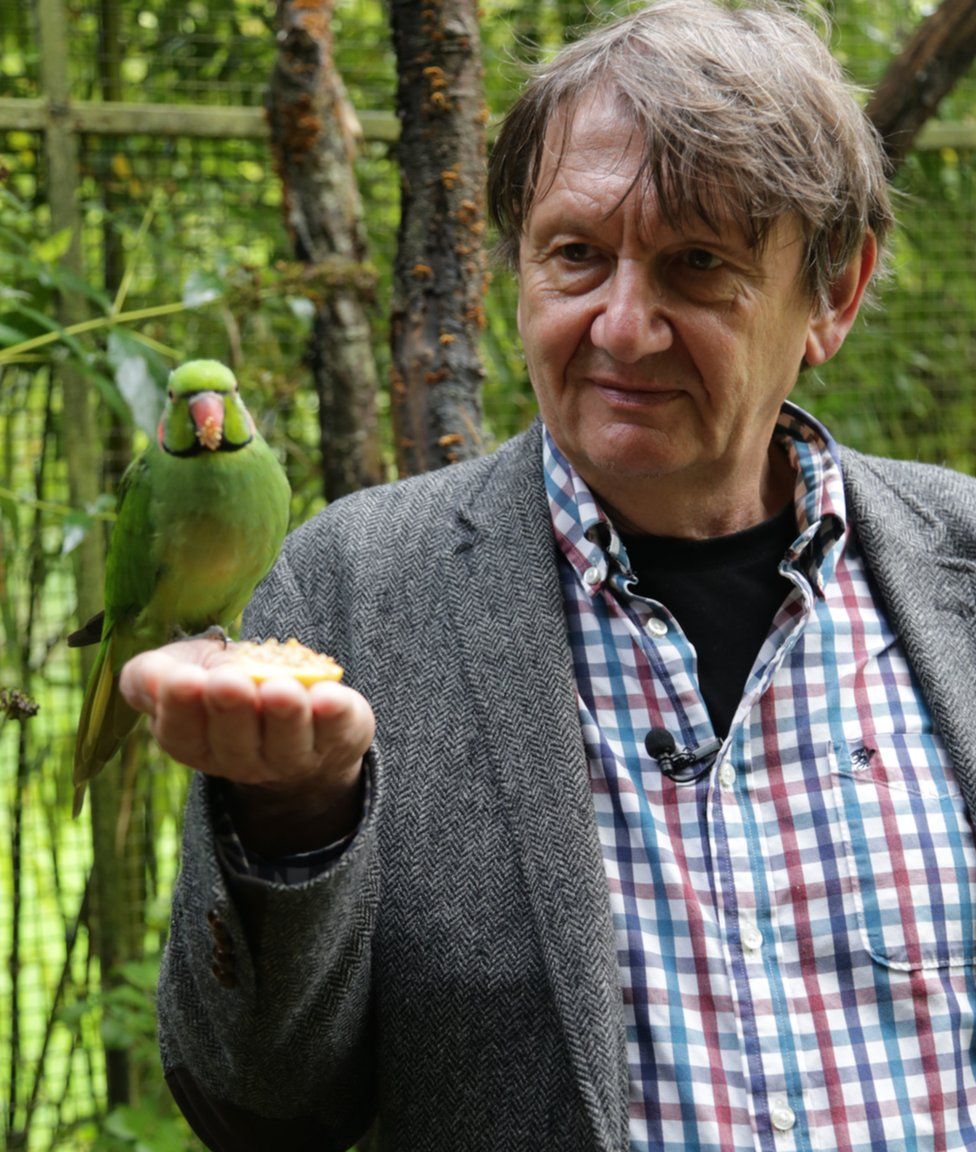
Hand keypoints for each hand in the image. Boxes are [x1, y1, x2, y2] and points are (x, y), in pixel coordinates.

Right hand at [120, 638, 374, 852]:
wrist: (292, 700)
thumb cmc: (225, 680)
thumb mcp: (179, 669)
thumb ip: (152, 676)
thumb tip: (151, 678)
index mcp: (194, 742)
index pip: (180, 734)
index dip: (180, 708)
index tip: (183, 679)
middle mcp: (242, 759)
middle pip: (234, 743)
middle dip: (231, 710)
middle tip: (228, 682)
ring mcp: (293, 755)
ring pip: (287, 743)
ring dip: (284, 716)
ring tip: (280, 690)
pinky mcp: (339, 739)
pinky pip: (337, 731)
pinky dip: (334, 713)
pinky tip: (330, 696)